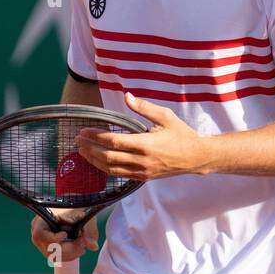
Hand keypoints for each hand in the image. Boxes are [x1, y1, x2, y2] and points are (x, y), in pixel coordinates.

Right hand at [31, 212, 98, 264]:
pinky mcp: (49, 249)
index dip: (53, 238)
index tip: (65, 234)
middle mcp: (38, 233)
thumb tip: (94, 246)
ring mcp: (42, 243)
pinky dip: (70, 255)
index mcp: (41, 220)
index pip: (39, 234)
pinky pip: (57, 258)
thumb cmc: (76, 208)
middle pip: (48, 249)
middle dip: (68, 248)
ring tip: (83, 246)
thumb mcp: (83, 215)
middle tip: (83, 243)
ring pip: (53, 256)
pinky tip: (79, 249)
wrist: (75, 208)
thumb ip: (89, 230)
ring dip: (71, 254)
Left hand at [75, 92, 210, 180]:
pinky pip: (120, 175)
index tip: (84, 130)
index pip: (112, 141)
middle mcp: (141, 160)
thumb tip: (127, 96)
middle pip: (107, 157)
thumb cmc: (181, 134)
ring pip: (111, 169)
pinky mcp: (143, 177)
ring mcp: (142, 171)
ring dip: (94, 161)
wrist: (196, 157)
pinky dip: (106, 169)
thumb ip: (144, 107)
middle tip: (78, 141)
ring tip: (83, 152)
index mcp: (145, 144)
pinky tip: (98, 163)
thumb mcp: (164, 116)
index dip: (95, 136)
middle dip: (89, 149)